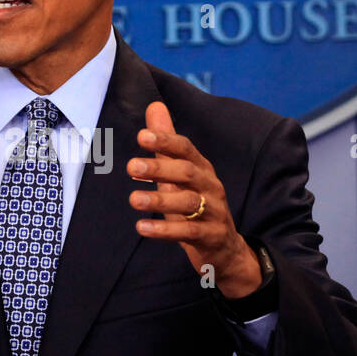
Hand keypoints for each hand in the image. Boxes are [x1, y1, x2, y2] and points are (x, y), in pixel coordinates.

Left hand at [126, 102, 262, 298]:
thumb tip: (154, 106)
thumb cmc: (197, 206)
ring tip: (133, 199)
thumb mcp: (181, 176)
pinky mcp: (211, 236)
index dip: (166, 141)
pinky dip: (165, 231)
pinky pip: (189, 232)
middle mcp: (211, 186)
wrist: (225, 249)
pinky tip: (142, 227)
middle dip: (160, 168)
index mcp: (202, 169)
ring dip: (160, 200)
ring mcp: (214, 212)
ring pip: (188, 202)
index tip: (141, 136)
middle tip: (131, 166)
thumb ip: (166, 145)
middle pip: (187, 172)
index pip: (185, 149)